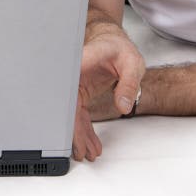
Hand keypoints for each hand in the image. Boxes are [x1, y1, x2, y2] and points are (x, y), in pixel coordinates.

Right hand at [72, 31, 144, 160]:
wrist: (114, 42)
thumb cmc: (120, 47)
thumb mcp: (132, 64)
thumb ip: (128, 84)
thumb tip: (123, 105)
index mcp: (81, 62)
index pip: (67, 86)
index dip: (62, 107)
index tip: (64, 127)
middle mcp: (73, 75)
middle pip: (67, 105)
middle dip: (72, 130)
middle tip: (79, 150)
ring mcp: (75, 85)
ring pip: (72, 113)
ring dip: (79, 134)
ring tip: (87, 153)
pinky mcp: (80, 92)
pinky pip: (79, 114)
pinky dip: (84, 129)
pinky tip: (91, 143)